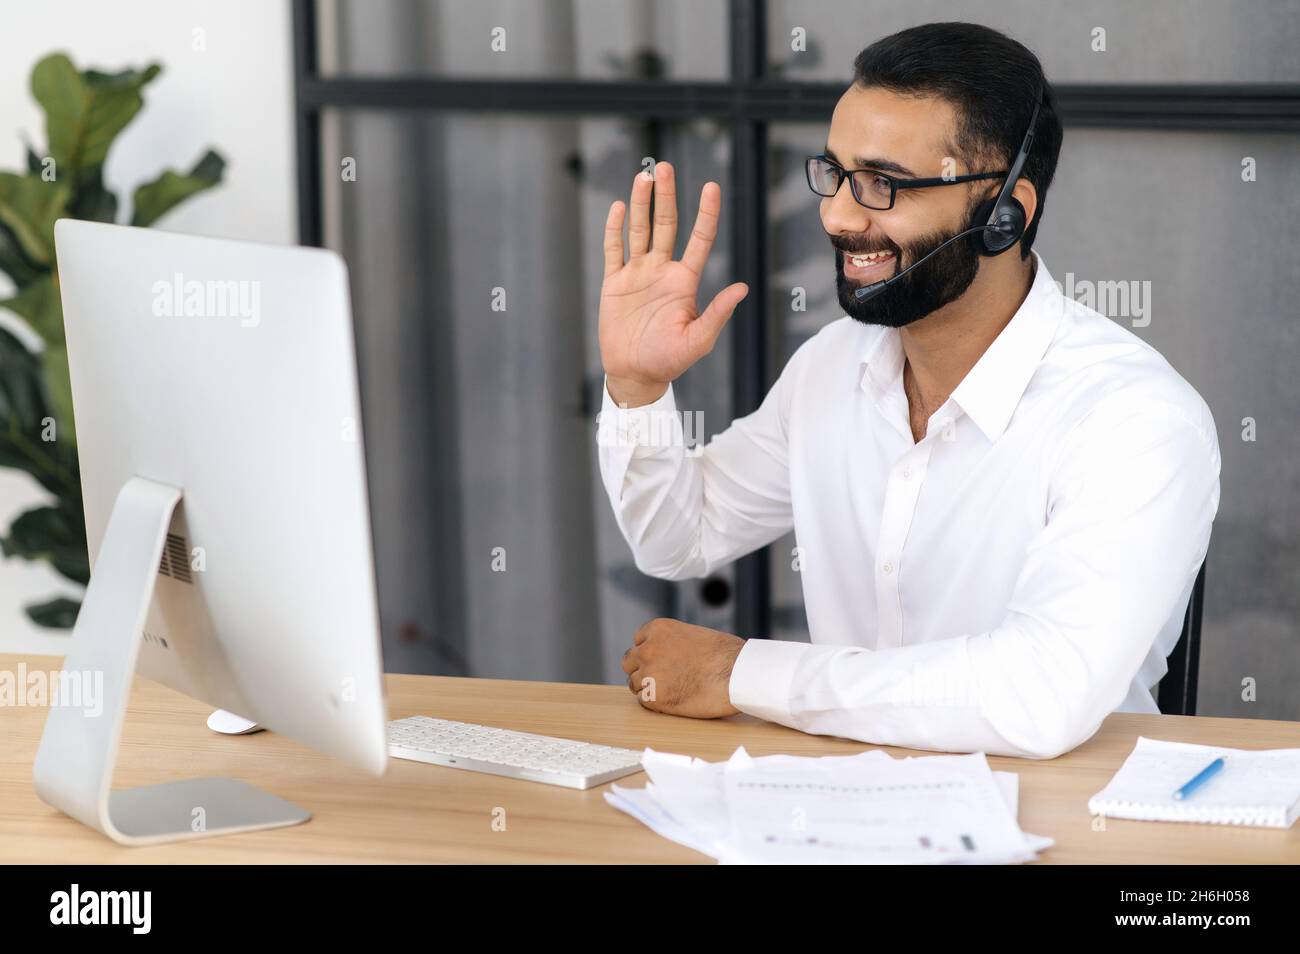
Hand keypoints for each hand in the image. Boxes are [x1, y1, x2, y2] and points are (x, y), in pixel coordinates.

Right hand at [599, 161, 748, 406]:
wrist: (635, 374)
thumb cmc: (669, 361)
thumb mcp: (698, 340)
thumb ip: (717, 313)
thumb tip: (742, 288)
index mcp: (684, 281)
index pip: (699, 239)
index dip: (706, 213)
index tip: (712, 187)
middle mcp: (662, 271)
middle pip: (666, 225)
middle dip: (666, 196)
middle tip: (664, 167)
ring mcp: (637, 274)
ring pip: (639, 230)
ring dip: (640, 203)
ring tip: (643, 176)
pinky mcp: (614, 283)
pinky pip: (614, 250)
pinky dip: (615, 229)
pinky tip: (618, 208)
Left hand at [621, 617, 743, 718]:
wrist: (736, 675)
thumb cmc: (727, 655)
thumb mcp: (696, 635)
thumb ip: (676, 643)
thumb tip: (671, 655)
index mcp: (659, 629)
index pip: (639, 640)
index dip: (650, 651)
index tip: (661, 660)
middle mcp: (648, 649)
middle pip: (630, 662)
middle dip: (642, 669)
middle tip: (661, 678)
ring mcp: (648, 673)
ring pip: (634, 683)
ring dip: (648, 687)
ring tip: (672, 691)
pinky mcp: (652, 697)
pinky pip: (643, 701)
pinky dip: (656, 702)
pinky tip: (674, 700)